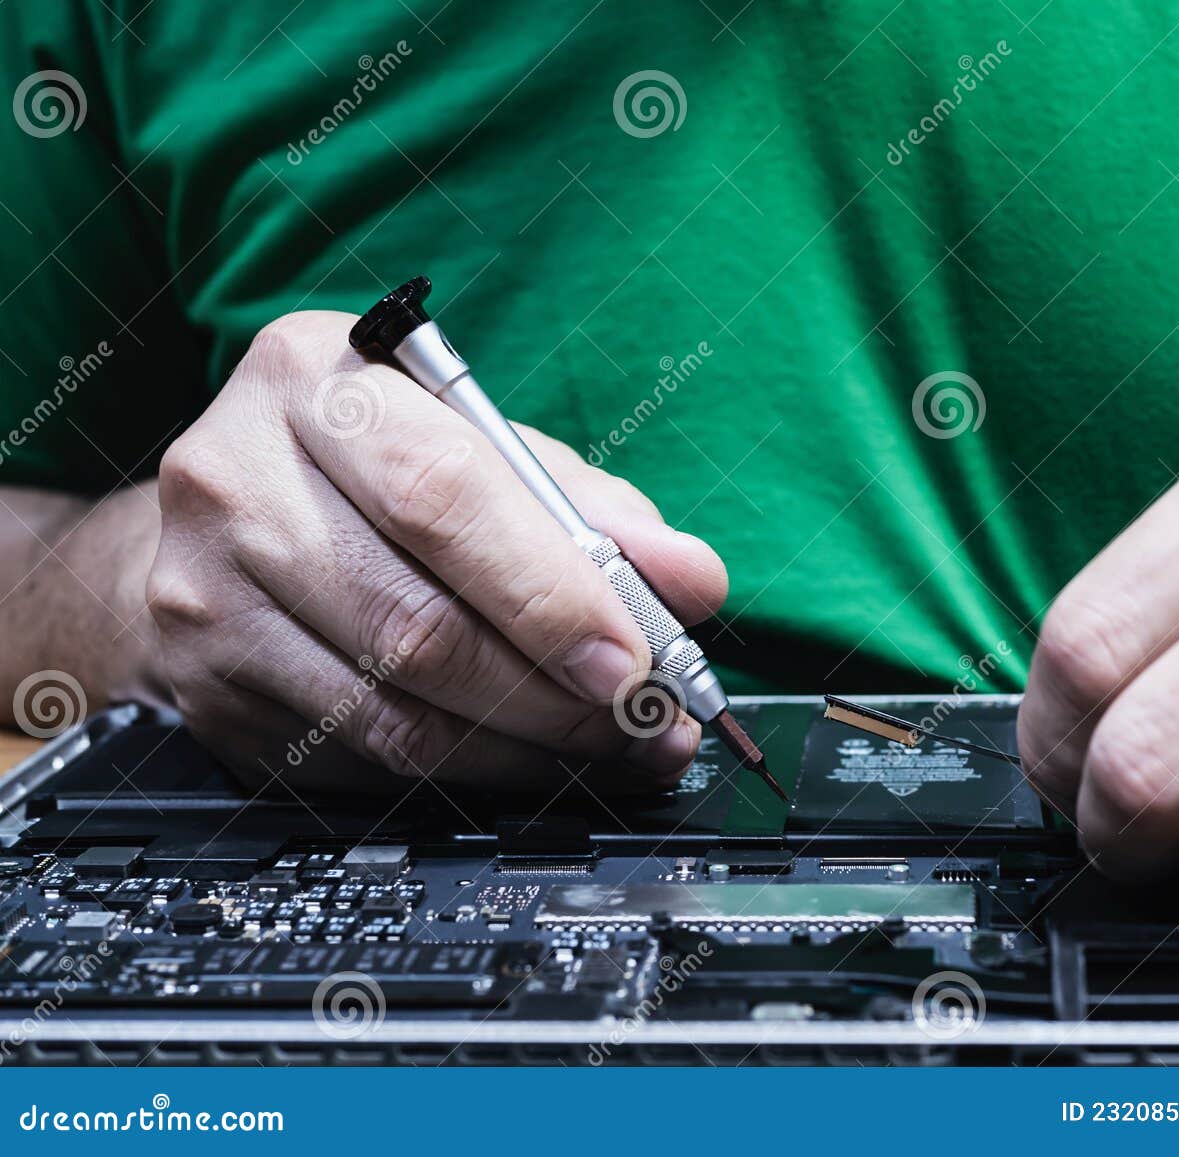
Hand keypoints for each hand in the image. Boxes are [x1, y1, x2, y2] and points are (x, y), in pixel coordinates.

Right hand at [145, 311, 726, 792]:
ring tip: (610, 746)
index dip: (549, 594)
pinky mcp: (207, 685)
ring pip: (392, 709)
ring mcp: (206, 592)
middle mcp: (238, 479)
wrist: (229, 511)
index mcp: (318, 381)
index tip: (635, 659)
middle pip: (416, 623)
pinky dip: (468, 771)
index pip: (441, 496)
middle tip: (641, 719)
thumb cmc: (376, 468)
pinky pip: (362, 755)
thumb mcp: (484, 448)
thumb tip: (692, 580)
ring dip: (525, 746)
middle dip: (553, 692)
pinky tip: (531, 760)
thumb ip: (591, 508)